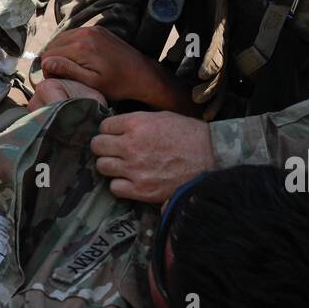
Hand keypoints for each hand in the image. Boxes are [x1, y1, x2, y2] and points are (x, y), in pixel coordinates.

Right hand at [40, 26, 193, 111]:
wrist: (142, 74)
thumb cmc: (118, 84)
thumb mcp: (91, 83)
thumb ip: (68, 70)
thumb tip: (46, 62)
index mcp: (82, 46)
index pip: (48, 54)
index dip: (49, 70)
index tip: (58, 80)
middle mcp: (85, 33)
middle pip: (53, 45)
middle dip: (54, 60)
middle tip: (64, 76)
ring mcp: (92, 29)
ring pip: (62, 39)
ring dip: (62, 53)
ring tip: (71, 68)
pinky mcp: (97, 29)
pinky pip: (74, 35)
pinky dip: (71, 47)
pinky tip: (79, 60)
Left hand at [90, 111, 213, 202]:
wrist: (211, 157)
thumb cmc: (189, 135)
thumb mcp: (161, 117)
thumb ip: (136, 122)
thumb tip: (118, 127)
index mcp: (136, 124)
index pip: (104, 126)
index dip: (109, 131)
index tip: (115, 135)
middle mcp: (131, 146)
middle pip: (97, 146)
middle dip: (104, 147)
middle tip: (114, 151)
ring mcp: (135, 169)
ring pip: (102, 166)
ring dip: (110, 166)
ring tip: (122, 166)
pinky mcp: (141, 190)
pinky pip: (114, 187)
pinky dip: (120, 184)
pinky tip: (130, 180)